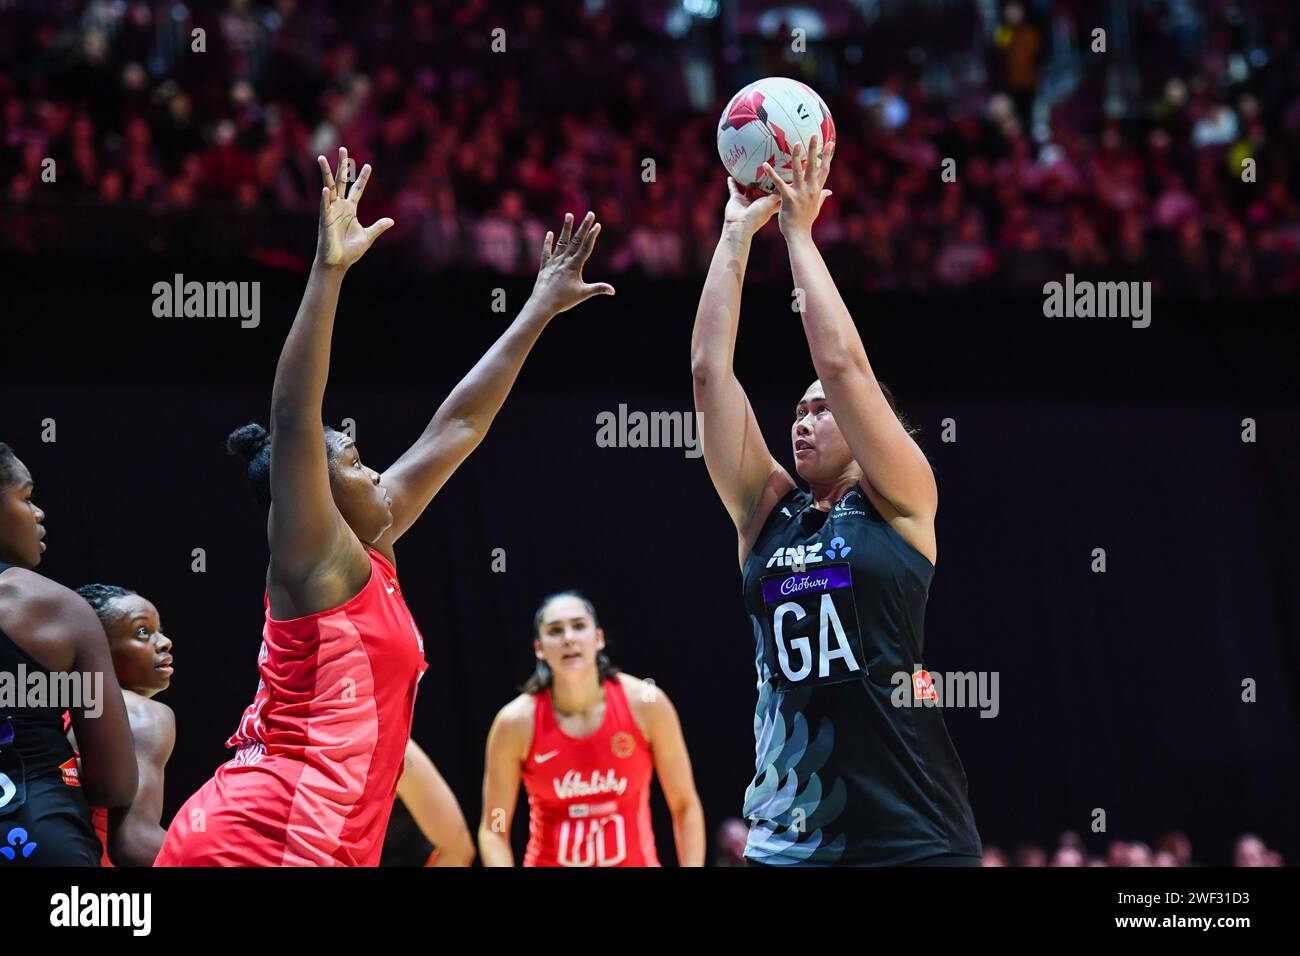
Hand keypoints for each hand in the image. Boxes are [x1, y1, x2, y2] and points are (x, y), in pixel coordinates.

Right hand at [315, 147, 394, 269]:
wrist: (338, 263)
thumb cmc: (351, 251)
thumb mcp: (368, 236)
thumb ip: (378, 227)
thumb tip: (391, 220)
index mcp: (350, 209)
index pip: (357, 189)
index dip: (362, 177)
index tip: (367, 165)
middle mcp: (340, 206)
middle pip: (341, 181)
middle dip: (342, 165)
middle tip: (343, 149)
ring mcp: (331, 211)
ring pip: (328, 188)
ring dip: (326, 173)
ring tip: (320, 157)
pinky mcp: (325, 220)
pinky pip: (324, 207)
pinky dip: (325, 198)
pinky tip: (325, 189)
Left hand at [530, 211, 614, 313]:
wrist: (543, 303)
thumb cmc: (563, 300)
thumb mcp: (583, 294)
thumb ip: (598, 289)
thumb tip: (613, 290)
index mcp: (575, 266)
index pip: (586, 247)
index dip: (592, 235)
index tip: (597, 224)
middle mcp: (564, 260)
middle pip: (576, 240)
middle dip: (584, 226)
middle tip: (590, 213)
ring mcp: (554, 262)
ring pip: (561, 242)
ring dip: (566, 228)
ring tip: (569, 214)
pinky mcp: (545, 266)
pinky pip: (546, 252)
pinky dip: (548, 243)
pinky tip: (550, 233)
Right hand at [722, 176, 780, 239]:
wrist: (740, 224)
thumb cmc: (757, 216)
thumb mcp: (770, 203)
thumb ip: (777, 193)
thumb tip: (786, 184)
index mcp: (768, 205)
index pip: (776, 196)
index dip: (781, 189)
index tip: (786, 179)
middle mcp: (758, 202)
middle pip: (763, 190)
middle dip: (766, 183)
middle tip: (770, 170)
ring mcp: (746, 200)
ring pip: (749, 188)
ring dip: (750, 182)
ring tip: (752, 170)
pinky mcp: (736, 199)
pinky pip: (733, 188)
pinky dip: (732, 183)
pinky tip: (731, 176)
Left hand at [761, 134, 834, 239]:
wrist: (799, 235)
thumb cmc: (806, 222)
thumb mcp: (816, 208)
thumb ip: (822, 197)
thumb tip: (830, 191)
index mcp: (817, 190)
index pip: (824, 169)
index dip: (828, 156)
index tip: (830, 143)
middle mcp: (811, 190)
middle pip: (814, 166)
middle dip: (814, 149)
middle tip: (813, 134)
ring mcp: (800, 193)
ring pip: (799, 171)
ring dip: (797, 157)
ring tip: (795, 143)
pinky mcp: (789, 199)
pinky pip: (779, 184)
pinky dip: (772, 174)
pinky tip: (765, 164)